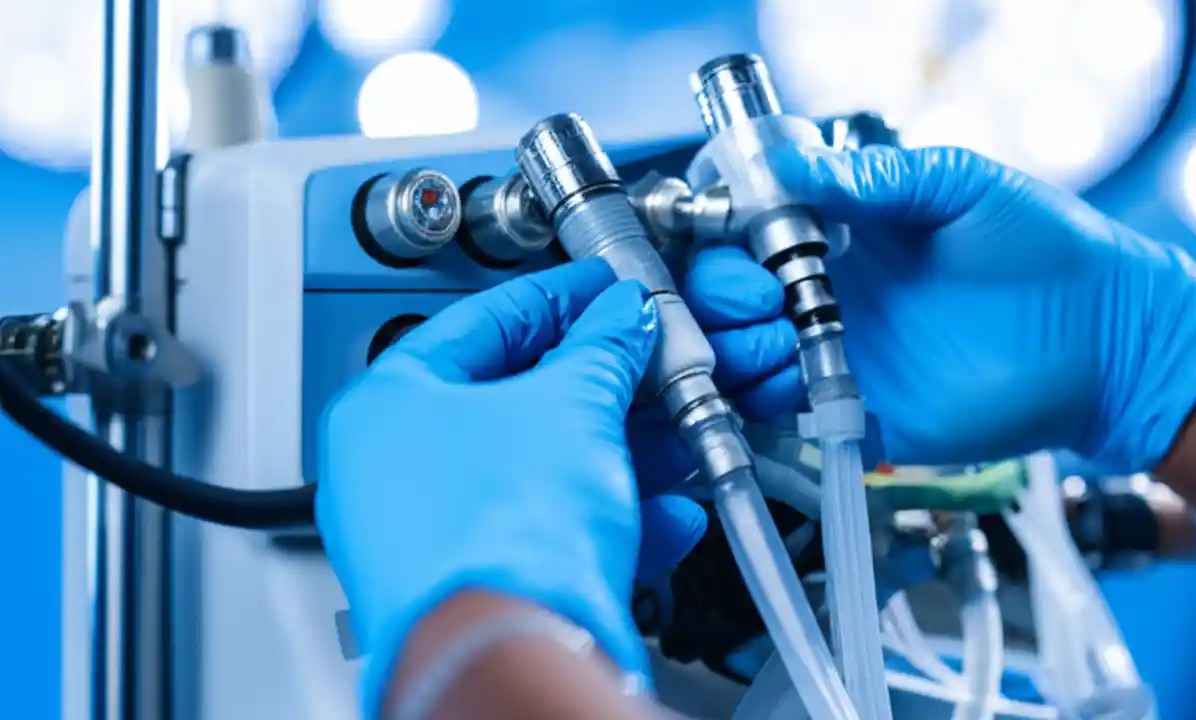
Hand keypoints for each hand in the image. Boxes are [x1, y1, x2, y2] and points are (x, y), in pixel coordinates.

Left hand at [315, 260, 705, 712]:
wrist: (511, 660)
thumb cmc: (498, 537)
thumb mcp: (571, 405)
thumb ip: (602, 349)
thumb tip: (621, 319)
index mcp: (387, 407)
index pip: (480, 323)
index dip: (555, 298)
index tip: (602, 290)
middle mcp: (397, 475)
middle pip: (517, 404)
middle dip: (602, 386)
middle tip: (648, 361)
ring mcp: (438, 539)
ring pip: (545, 474)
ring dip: (621, 454)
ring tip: (676, 436)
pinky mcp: (485, 590)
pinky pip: (554, 535)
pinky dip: (613, 519)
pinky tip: (669, 516)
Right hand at [682, 145, 1195, 471]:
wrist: (1107, 341)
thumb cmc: (1044, 248)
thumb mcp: (957, 186)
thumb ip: (874, 178)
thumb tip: (789, 166)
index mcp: (839, 232)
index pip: (743, 224)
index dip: (717, 223)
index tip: (724, 222)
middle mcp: (824, 292)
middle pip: (723, 294)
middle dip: (718, 292)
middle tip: (763, 292)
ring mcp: (835, 354)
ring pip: (737, 356)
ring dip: (735, 346)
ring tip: (780, 336)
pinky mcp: (857, 413)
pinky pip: (782, 417)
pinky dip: (765, 399)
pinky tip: (792, 379)